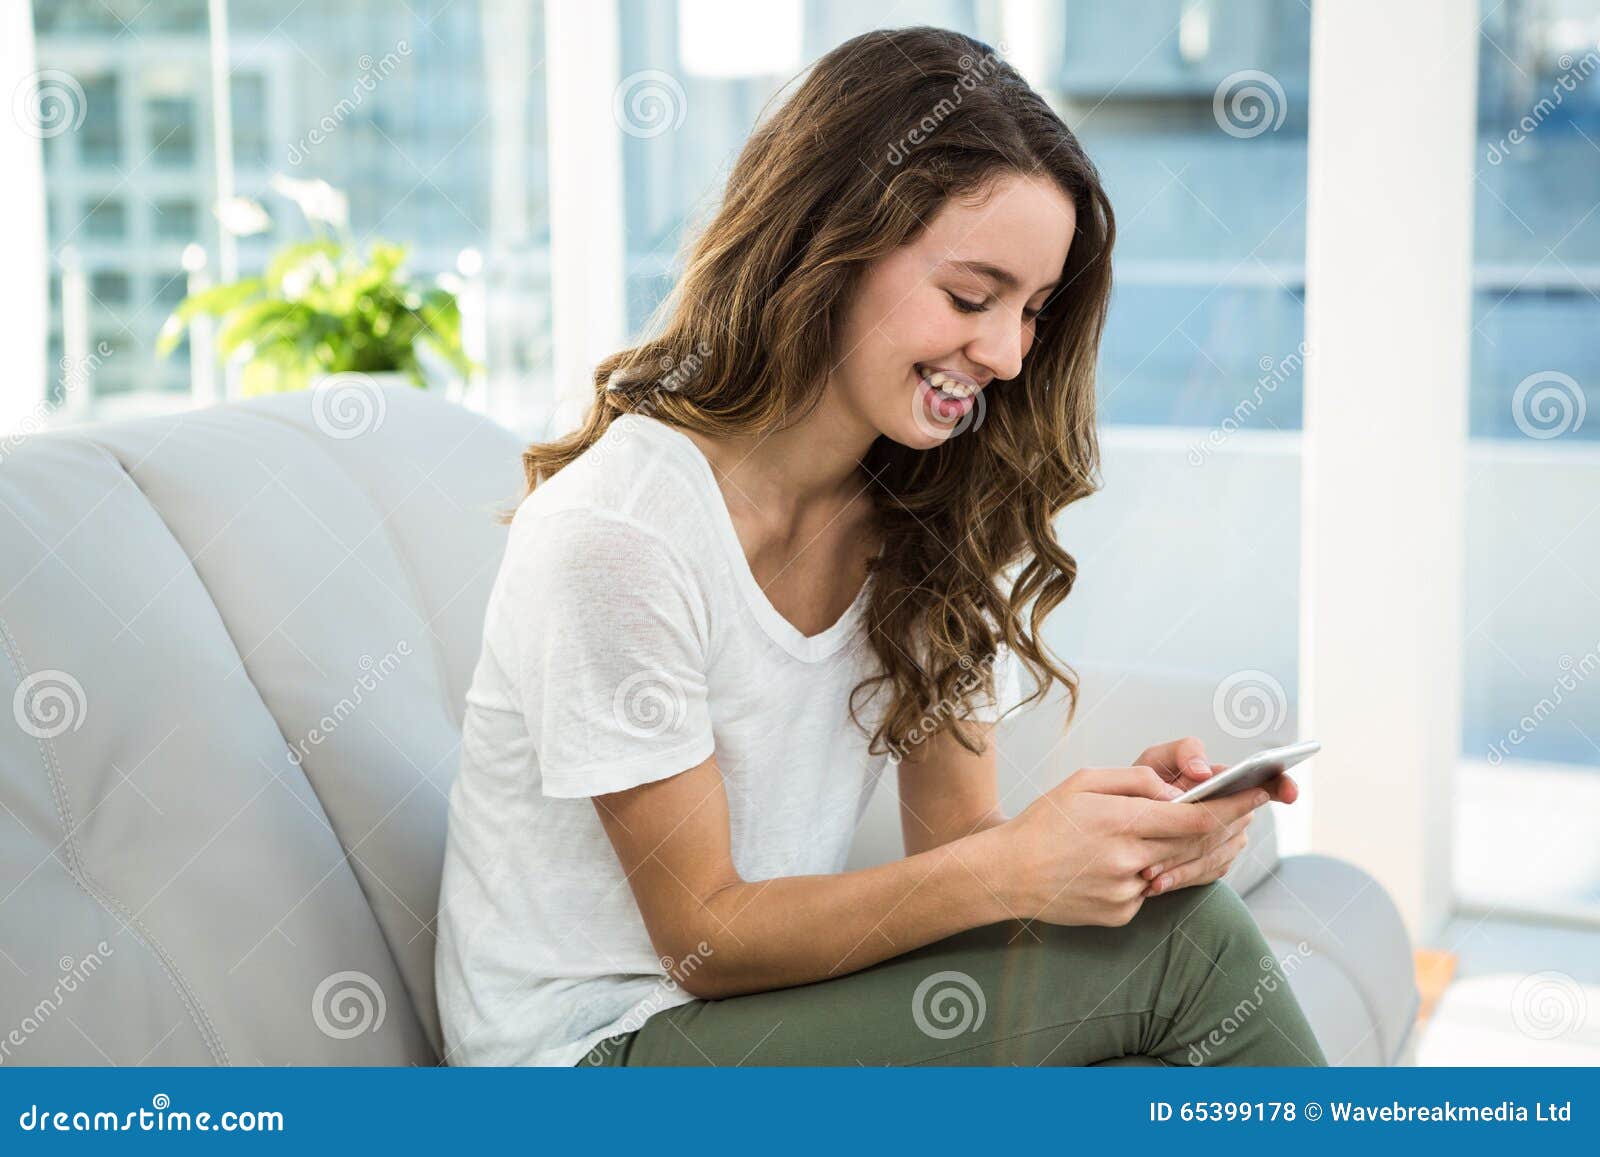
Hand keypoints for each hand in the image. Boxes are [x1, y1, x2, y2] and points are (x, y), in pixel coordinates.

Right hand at [994, 766, 1265, 928]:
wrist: (1005, 875)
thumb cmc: (1043, 822)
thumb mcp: (1082, 782)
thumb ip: (1135, 780)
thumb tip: (1176, 790)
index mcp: (1120, 821)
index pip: (1194, 817)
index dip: (1233, 807)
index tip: (1260, 795)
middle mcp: (1128, 860)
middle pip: (1193, 845)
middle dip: (1217, 827)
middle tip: (1234, 810)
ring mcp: (1126, 893)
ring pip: (1172, 868)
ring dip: (1178, 851)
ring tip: (1155, 834)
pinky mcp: (1121, 915)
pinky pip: (1150, 890)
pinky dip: (1146, 874)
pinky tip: (1114, 865)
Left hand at [1131, 735, 1298, 893]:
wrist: (1131, 819)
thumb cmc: (1146, 784)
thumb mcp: (1158, 759)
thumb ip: (1182, 752)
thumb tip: (1202, 772)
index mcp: (1229, 781)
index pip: (1268, 782)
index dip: (1283, 785)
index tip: (1290, 792)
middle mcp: (1239, 811)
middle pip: (1229, 824)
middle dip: (1193, 836)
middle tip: (1157, 846)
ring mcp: (1233, 840)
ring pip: (1216, 852)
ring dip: (1181, 863)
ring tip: (1149, 871)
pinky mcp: (1220, 863)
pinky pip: (1207, 872)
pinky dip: (1180, 878)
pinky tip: (1157, 883)